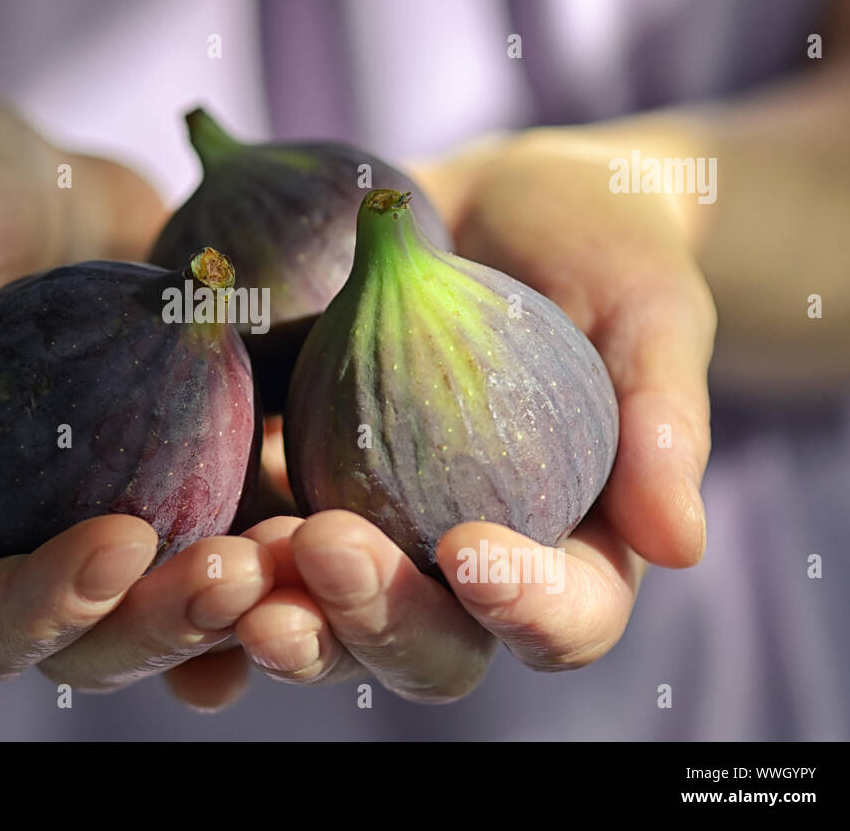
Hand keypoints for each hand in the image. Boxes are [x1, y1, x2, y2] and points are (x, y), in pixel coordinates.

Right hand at [0, 91, 274, 690]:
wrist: (29, 176)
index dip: (40, 606)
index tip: (116, 539)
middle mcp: (30, 544)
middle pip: (94, 640)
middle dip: (164, 623)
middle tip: (237, 573)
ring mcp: (116, 515)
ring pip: (180, 602)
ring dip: (244, 604)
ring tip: (308, 561)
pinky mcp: (190, 473)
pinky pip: (240, 523)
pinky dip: (290, 536)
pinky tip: (348, 512)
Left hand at [179, 127, 714, 701]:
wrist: (484, 205)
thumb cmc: (594, 249)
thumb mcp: (647, 308)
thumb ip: (660, 418)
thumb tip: (678, 543)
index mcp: (566, 549)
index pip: (563, 615)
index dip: (525, 607)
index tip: (473, 549)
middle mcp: (459, 570)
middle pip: (427, 645)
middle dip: (375, 620)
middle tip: (327, 552)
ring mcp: (371, 539)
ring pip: (324, 619)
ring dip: (278, 607)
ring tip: (232, 565)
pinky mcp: (291, 492)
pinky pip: (250, 542)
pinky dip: (212, 553)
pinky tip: (171, 534)